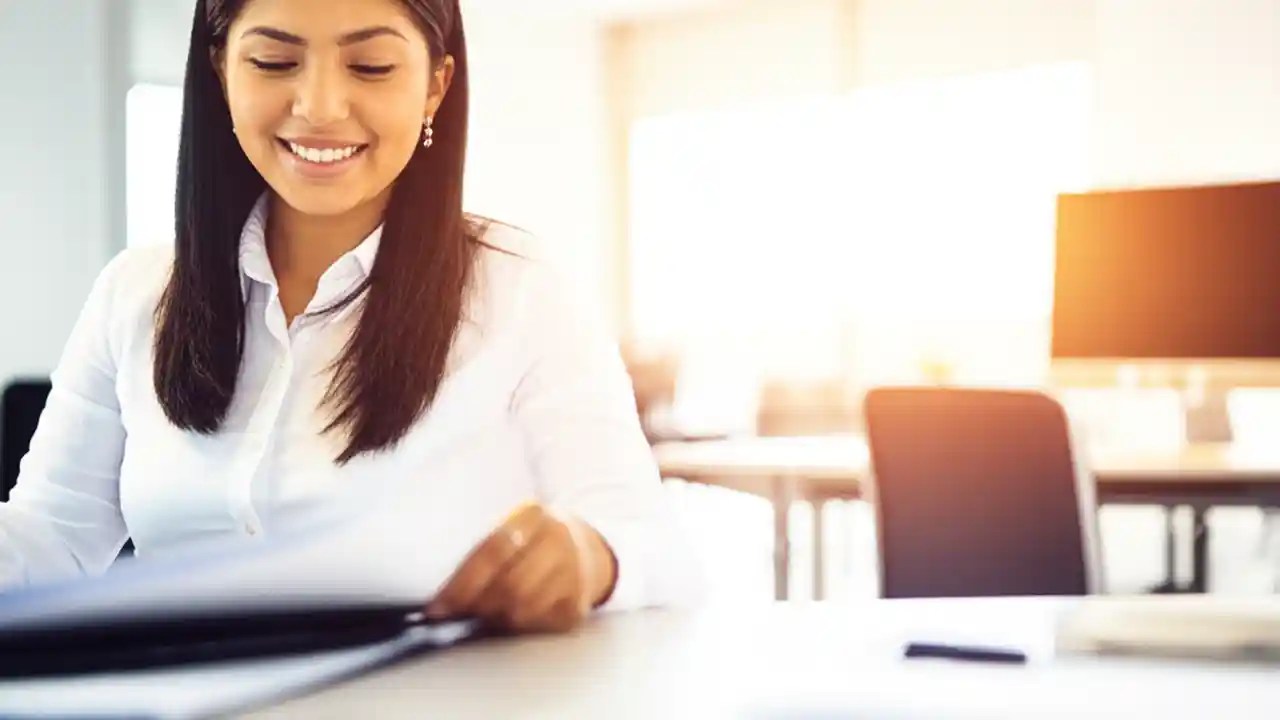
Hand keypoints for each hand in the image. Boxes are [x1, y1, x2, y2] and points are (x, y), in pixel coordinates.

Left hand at [426, 503, 616, 633]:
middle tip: (456, 615)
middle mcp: (559, 542)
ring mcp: (574, 574)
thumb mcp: (516, 527)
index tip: (438, 606)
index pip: (493, 550)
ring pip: (524, 610)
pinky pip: (538, 625)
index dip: (462, 582)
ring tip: (486, 613)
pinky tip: (513, 617)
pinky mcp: (579, 604)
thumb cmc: (536, 541)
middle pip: (509, 585)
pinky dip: (520, 627)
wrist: (590, 549)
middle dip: (477, 606)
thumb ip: (487, 551)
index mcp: (535, 516)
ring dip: (497, 618)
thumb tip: (445, 592)